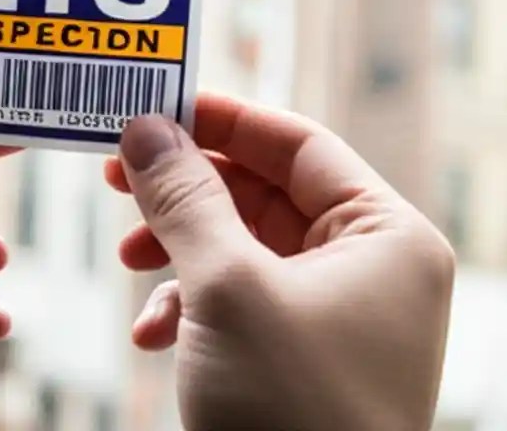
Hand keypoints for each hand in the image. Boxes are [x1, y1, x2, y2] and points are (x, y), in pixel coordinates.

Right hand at [104, 95, 455, 430]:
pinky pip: (241, 303)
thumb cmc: (290, 416)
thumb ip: (186, 199)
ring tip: (129, 265)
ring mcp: (339, 318)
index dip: (221, 118)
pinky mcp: (303, 359)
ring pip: (244, 248)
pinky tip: (153, 335)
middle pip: (265, 193)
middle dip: (187, 192)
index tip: (150, 106)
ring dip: (179, 251)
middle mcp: (373, 269)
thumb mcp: (228, 291)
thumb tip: (149, 127)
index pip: (298, 144)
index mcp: (387, 236)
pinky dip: (190, 307)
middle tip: (118, 178)